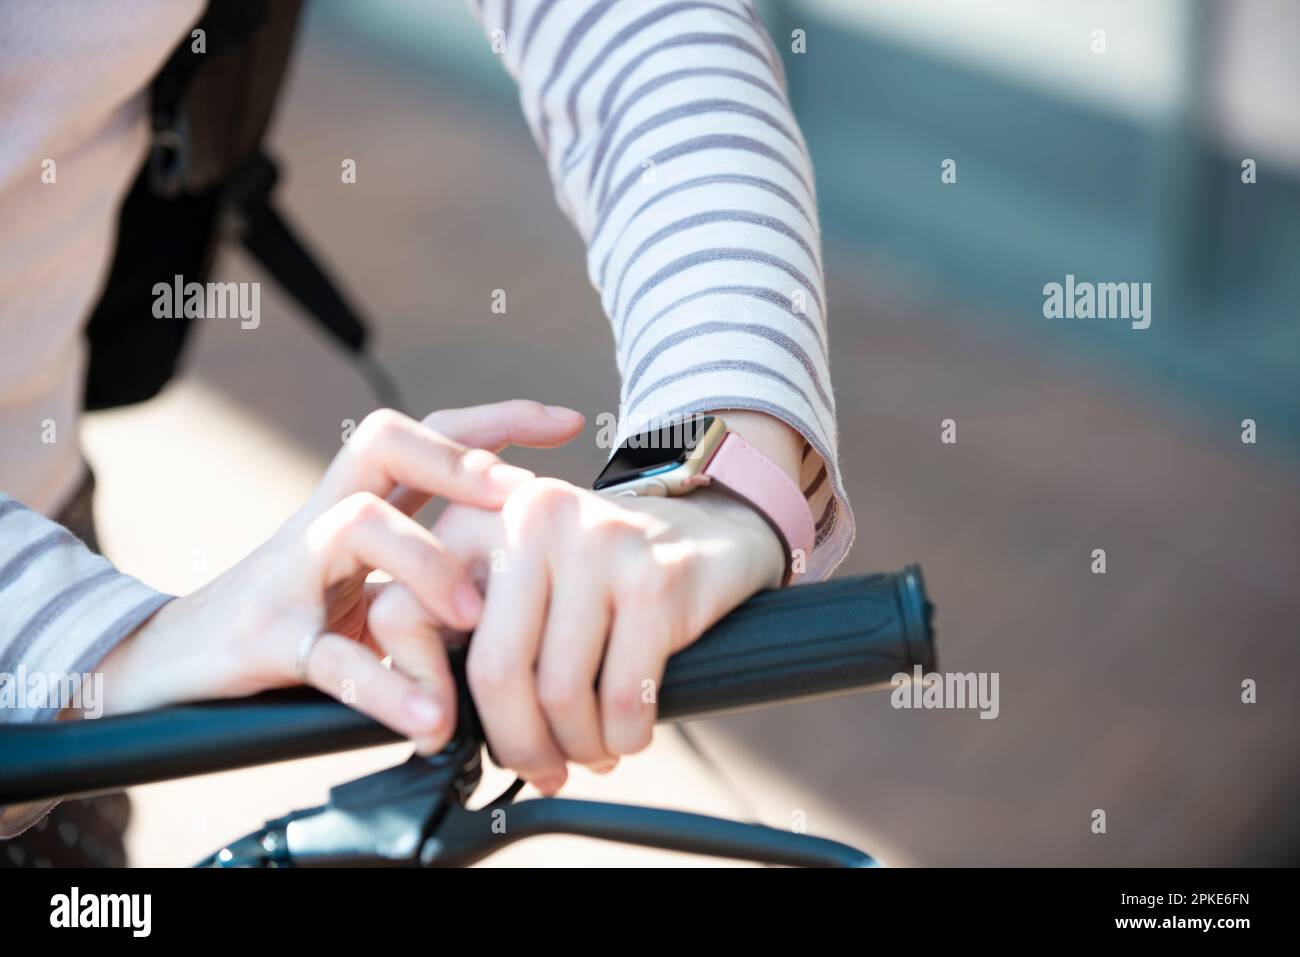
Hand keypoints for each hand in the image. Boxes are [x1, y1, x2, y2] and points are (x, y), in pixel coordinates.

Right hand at [95, 401, 584, 751]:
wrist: (171, 665)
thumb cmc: (287, 621)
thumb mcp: (366, 585)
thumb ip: (430, 575)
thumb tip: (531, 584)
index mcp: (356, 505)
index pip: (428, 434)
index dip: (497, 420)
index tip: (569, 422)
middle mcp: (322, 520)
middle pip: (382, 440)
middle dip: (458, 460)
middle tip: (517, 502)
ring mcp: (290, 573)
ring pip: (357, 525)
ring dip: (429, 565)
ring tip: (478, 618)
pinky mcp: (266, 639)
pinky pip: (328, 654)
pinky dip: (383, 684)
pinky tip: (429, 712)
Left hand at [434, 478, 785, 792]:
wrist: (712, 527)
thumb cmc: (602, 570)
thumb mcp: (520, 575)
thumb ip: (463, 627)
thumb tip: (429, 722)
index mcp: (479, 516)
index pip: (404, 614)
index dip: (417, 691)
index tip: (444, 734)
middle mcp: (532, 517)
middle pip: (493, 669)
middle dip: (516, 742)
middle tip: (539, 768)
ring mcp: (598, 544)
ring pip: (561, 693)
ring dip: (577, 747)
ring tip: (589, 752)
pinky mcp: (656, 580)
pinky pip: (623, 697)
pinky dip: (623, 738)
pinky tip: (626, 735)